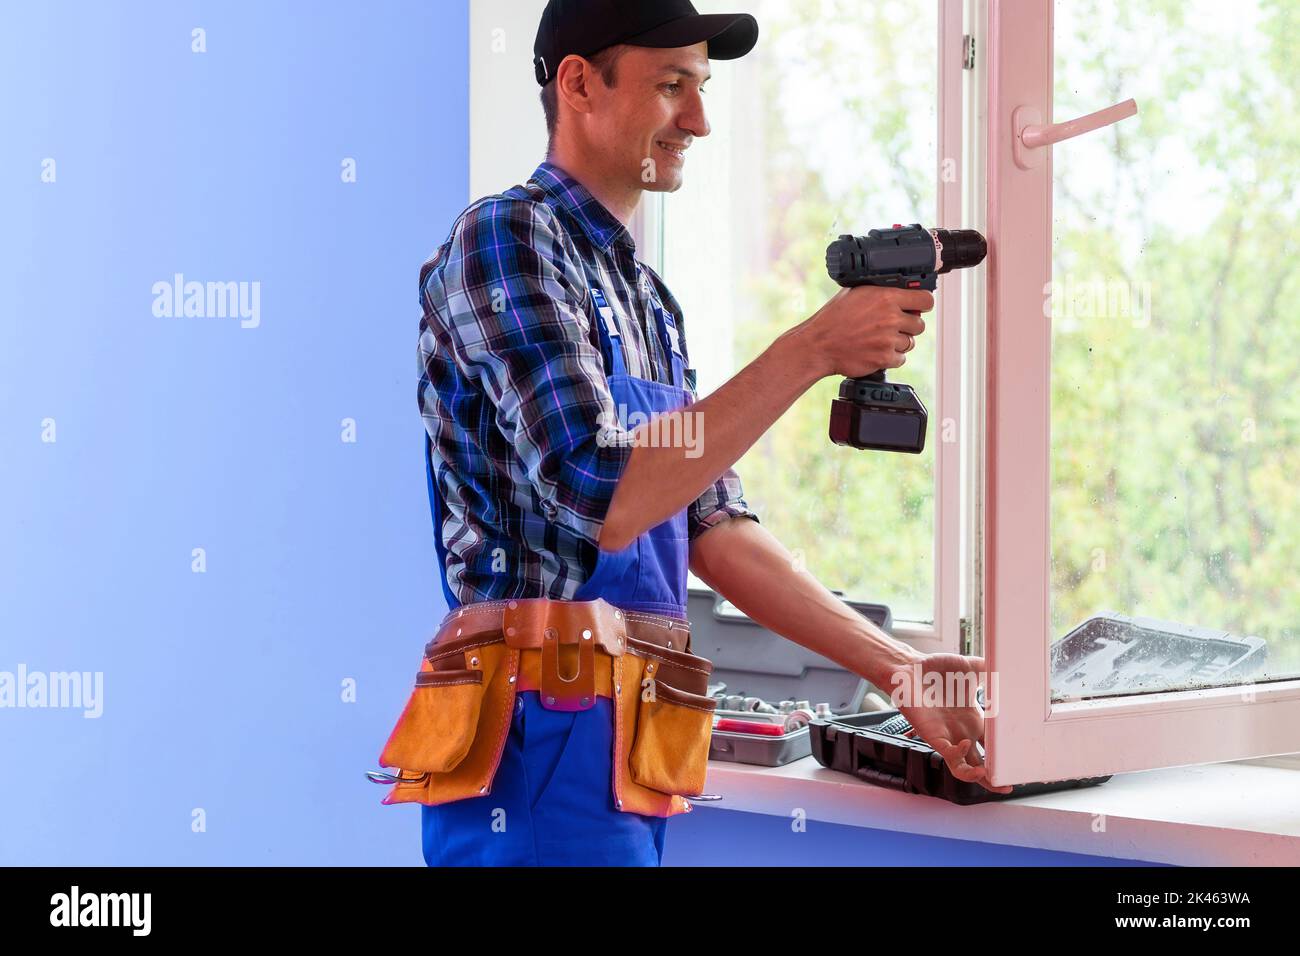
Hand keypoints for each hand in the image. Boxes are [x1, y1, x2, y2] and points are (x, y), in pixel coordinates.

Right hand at [802, 285, 932, 379]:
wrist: (818, 345)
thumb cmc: (833, 319)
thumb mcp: (855, 292)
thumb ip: (880, 291)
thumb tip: (900, 291)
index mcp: (886, 297)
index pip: (925, 299)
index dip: (922, 304)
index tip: (918, 307)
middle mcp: (890, 317)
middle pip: (919, 324)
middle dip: (908, 326)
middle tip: (892, 326)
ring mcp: (888, 339)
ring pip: (910, 343)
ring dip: (898, 343)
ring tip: (878, 339)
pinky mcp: (884, 358)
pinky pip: (900, 359)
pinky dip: (890, 357)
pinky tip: (875, 350)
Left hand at [884, 653, 1012, 795]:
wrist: (910, 669)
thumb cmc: (936, 670)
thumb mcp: (969, 668)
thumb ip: (989, 669)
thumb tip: (1007, 663)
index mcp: (975, 721)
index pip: (995, 747)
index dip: (1007, 757)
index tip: (1022, 762)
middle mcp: (963, 733)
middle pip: (983, 766)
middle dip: (996, 778)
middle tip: (1010, 783)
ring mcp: (949, 737)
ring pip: (965, 769)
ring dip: (978, 776)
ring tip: (989, 775)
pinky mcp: (933, 737)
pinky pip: (948, 755)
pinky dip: (959, 756)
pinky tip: (966, 744)